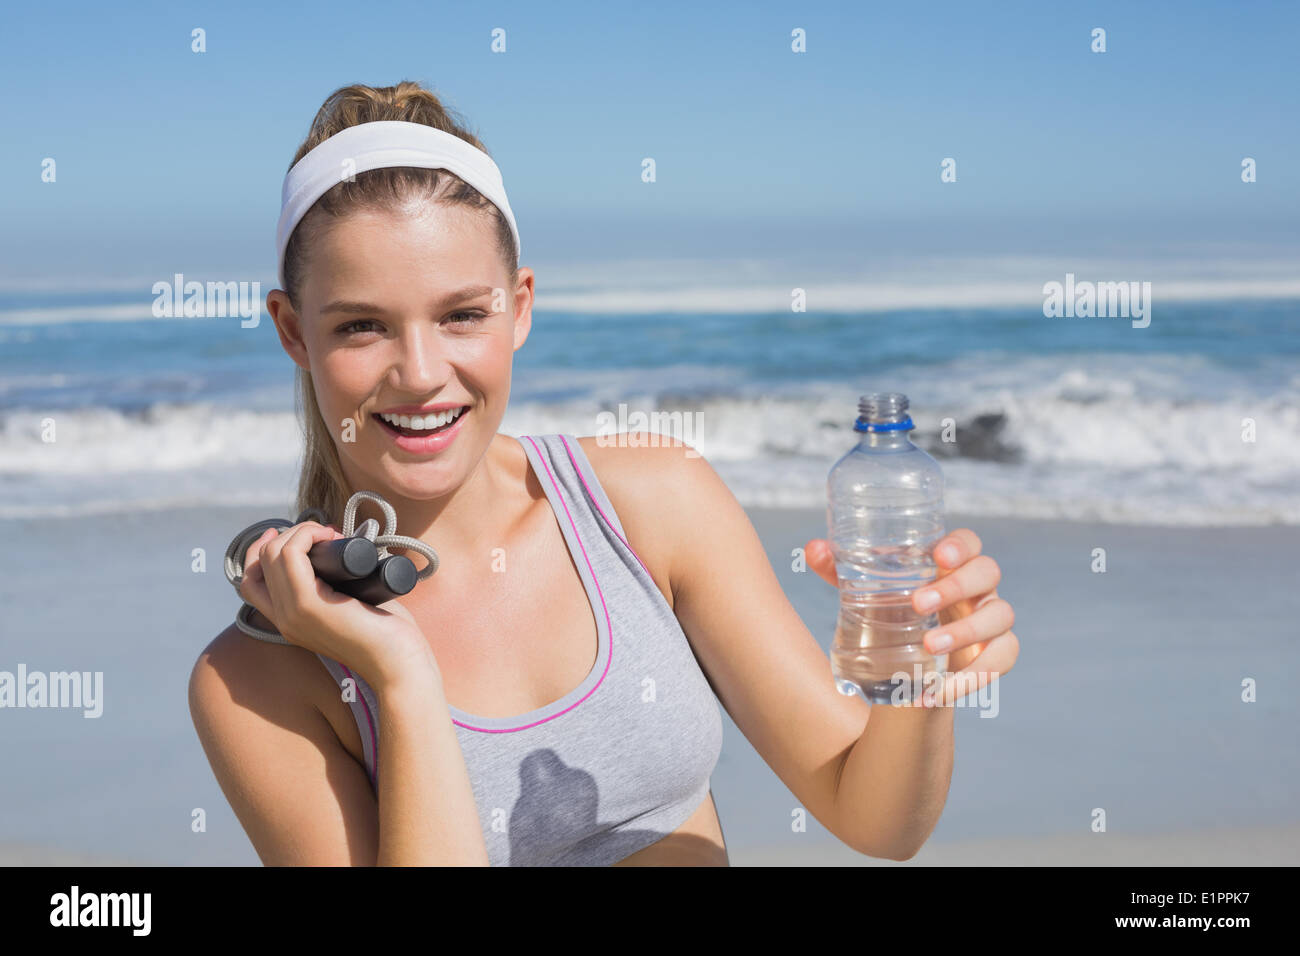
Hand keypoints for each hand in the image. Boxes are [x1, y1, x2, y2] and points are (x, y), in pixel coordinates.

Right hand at [239, 520, 439, 690]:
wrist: (398, 664)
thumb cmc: (387, 634)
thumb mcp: (351, 607)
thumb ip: (338, 589)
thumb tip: (343, 551)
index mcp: (289, 620)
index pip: (250, 582)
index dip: (263, 550)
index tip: (293, 532)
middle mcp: (282, 618)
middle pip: (263, 560)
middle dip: (292, 534)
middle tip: (328, 535)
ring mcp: (291, 613)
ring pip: (274, 553)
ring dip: (301, 532)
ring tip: (331, 535)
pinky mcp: (308, 605)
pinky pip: (291, 555)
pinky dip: (307, 535)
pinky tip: (329, 536)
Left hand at [805, 528, 1018, 705]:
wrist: (914, 663)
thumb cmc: (894, 612)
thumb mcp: (867, 592)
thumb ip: (840, 569)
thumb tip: (812, 549)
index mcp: (951, 565)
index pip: (970, 542)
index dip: (961, 545)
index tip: (938, 555)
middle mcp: (978, 588)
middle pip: (987, 573)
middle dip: (955, 586)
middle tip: (918, 604)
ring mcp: (992, 619)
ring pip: (1000, 616)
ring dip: (966, 631)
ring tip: (928, 646)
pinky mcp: (997, 652)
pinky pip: (1002, 660)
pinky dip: (973, 677)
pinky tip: (939, 690)